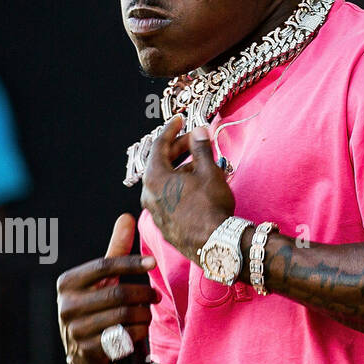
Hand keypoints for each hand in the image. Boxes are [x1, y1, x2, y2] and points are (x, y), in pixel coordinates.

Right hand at [56, 214, 159, 363]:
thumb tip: (127, 216)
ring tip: (148, 310)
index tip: (152, 263)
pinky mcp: (88, 350)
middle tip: (155, 295)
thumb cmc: (95, 304)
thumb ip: (114, 250)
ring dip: (143, 313)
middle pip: (117, 293)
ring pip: (123, 316)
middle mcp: (66, 305)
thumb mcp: (101, 278)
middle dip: (143, 293)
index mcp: (67, 282)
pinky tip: (141, 327)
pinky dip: (138, 331)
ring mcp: (75, 330)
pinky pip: (123, 337)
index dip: (131, 263)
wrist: (81, 349)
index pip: (104, 266)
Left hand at [140, 114, 234, 262]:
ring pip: (165, 182)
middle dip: (178, 149)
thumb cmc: (210, 207)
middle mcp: (149, 195)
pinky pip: (168, 198)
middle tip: (194, 140)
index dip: (171, 130)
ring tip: (202, 164)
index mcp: (155, 178)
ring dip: (181, 169)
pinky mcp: (164, 225)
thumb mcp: (208, 171)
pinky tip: (197, 186)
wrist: (215, 243)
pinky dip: (179, 187)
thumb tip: (198, 131)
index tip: (180, 120)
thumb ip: (201, 148)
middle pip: (160, 163)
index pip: (158, 146)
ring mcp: (155, 212)